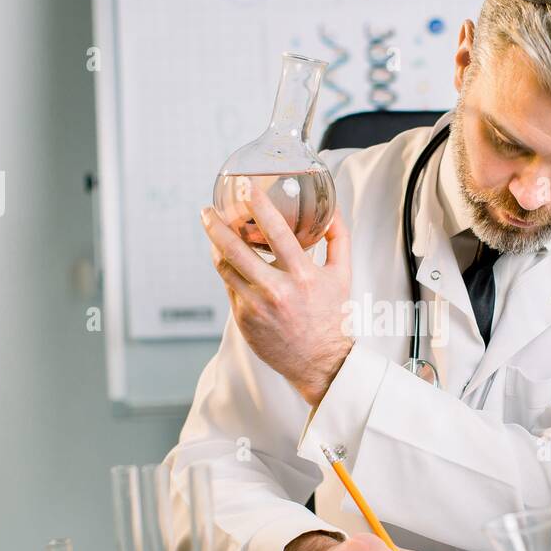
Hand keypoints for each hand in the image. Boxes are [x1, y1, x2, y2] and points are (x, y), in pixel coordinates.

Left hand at [201, 191, 352, 406]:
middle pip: (235, 249)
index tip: (245, 187)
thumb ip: (338, 239)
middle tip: (207, 209)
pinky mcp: (244, 320)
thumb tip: (333, 209)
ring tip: (211, 229)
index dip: (258, 206)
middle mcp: (276, 291)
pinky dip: (227, 270)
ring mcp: (256, 307)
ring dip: (214, 245)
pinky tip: (227, 258)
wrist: (320, 363)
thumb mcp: (343, 275)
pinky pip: (229, 287)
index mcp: (303, 276)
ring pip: (224, 268)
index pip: (276, 232)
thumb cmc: (332, 317)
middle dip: (216, 224)